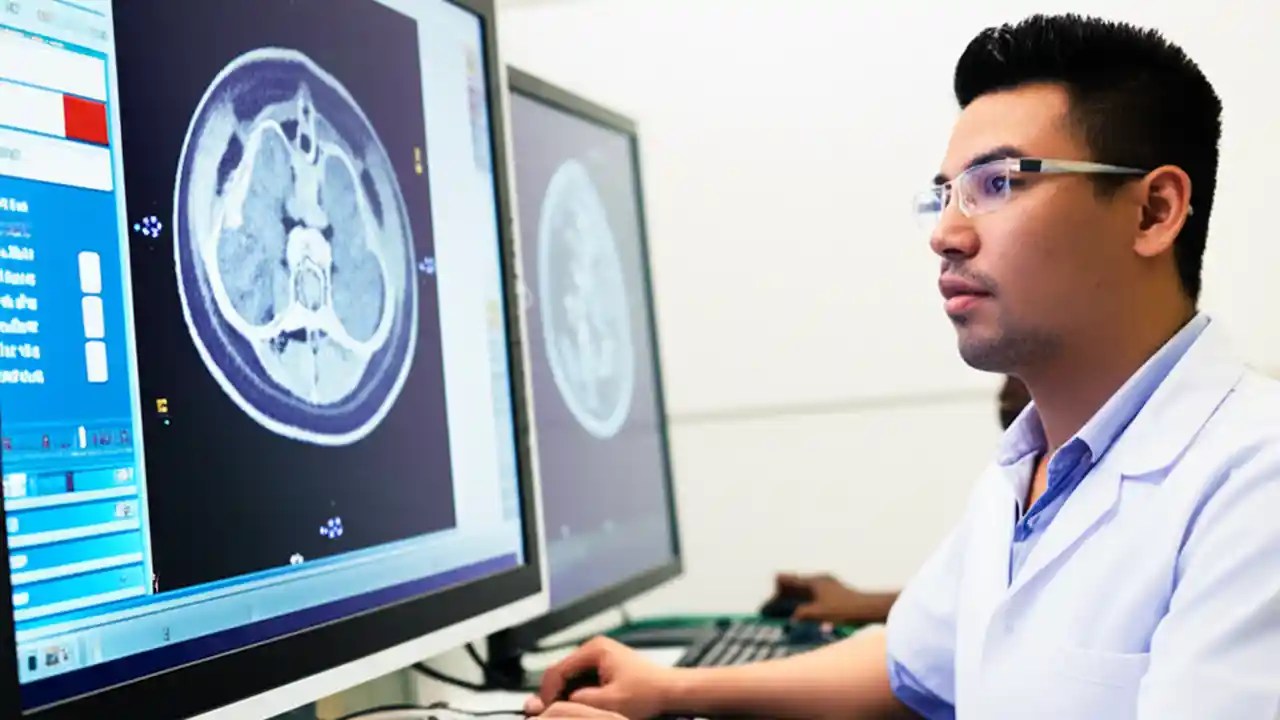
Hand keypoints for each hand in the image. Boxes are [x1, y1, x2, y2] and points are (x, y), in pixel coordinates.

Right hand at [524, 636, 675, 718]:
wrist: (672, 691)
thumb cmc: (650, 691)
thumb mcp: (609, 702)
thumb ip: (579, 701)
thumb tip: (554, 704)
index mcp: (594, 650)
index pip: (556, 670)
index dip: (547, 693)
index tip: (545, 711)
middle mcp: (595, 649)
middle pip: (561, 673)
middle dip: (555, 695)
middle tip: (552, 714)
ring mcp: (600, 658)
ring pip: (571, 679)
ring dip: (567, 696)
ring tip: (569, 712)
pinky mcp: (605, 668)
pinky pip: (582, 681)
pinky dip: (579, 695)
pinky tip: (582, 708)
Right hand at [774, 573, 897, 623]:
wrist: (869, 609)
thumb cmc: (844, 610)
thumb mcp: (819, 613)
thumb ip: (802, 614)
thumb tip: (792, 618)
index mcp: (814, 581)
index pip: (789, 580)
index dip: (777, 590)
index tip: (767, 599)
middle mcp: (821, 580)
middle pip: (797, 585)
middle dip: (784, 595)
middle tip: (773, 607)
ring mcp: (829, 586)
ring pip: (806, 591)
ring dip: (795, 600)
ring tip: (786, 611)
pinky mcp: (836, 594)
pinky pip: (814, 596)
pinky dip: (806, 603)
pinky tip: (806, 614)